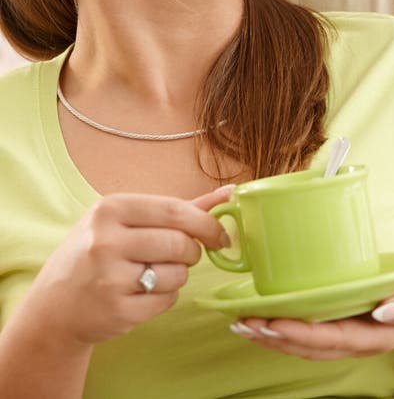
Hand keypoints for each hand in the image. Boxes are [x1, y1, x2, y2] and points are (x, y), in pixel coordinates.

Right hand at [24, 187, 232, 345]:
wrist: (54, 306)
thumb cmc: (96, 253)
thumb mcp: (126, 220)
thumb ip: (178, 208)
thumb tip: (228, 194)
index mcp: (110, 209)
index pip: (175, 211)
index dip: (206, 224)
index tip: (221, 235)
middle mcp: (106, 241)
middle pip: (180, 243)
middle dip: (192, 251)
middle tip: (185, 254)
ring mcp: (110, 278)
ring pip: (177, 274)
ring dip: (179, 275)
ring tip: (156, 273)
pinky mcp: (117, 311)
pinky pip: (166, 300)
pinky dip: (166, 297)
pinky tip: (144, 292)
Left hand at [230, 264, 393, 360]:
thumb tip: (385, 310)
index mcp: (376, 335)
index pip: (333, 338)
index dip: (301, 334)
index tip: (274, 322)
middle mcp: (356, 341)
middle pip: (310, 347)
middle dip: (274, 337)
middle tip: (243, 322)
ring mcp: (346, 337)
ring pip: (303, 346)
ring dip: (270, 337)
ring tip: (240, 324)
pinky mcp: (338, 326)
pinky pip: (305, 336)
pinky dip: (279, 331)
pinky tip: (259, 321)